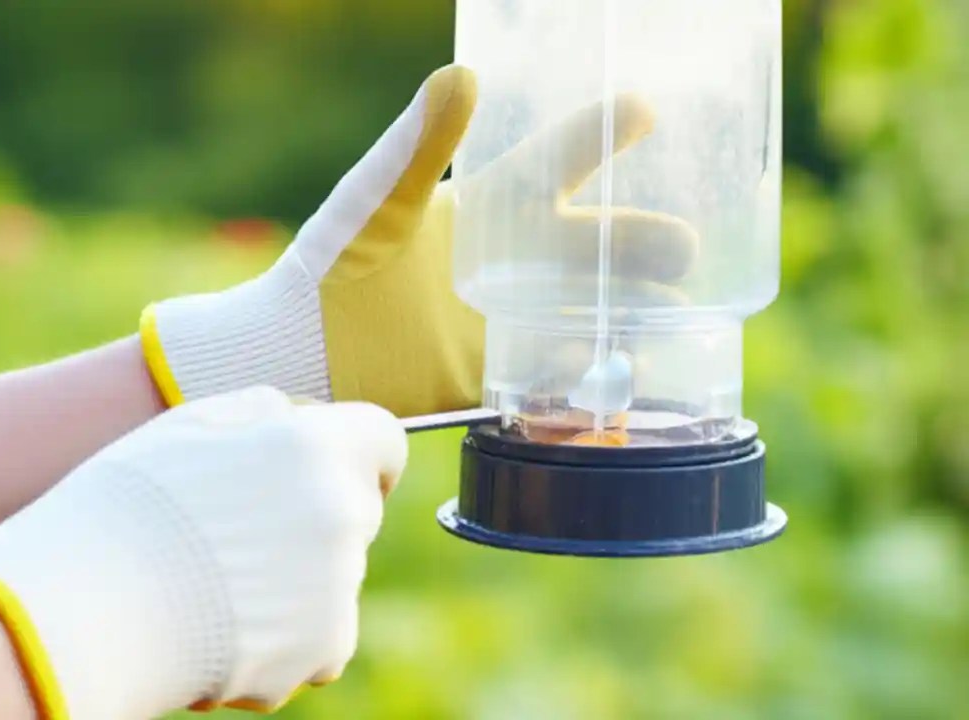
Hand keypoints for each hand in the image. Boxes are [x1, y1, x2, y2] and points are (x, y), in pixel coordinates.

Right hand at [0, 387, 406, 718]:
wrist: (90, 608)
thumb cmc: (129, 507)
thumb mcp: (188, 425)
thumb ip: (261, 413)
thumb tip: (295, 419)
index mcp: (317, 446)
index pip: (383, 441)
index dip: (357, 454)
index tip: (329, 471)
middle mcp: (342, 511)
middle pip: (355, 511)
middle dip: (314, 520)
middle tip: (242, 537)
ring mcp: (339, 585)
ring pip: (334, 579)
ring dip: (295, 583)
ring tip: (213, 586)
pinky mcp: (327, 648)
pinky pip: (322, 639)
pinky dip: (286, 640)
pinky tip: (223, 628)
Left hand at [141, 66, 697, 417]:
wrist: (300, 351)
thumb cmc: (331, 263)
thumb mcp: (377, 203)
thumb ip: (415, 147)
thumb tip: (460, 75)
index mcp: (485, 211)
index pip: (554, 165)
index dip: (598, 137)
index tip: (643, 109)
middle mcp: (507, 264)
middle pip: (593, 247)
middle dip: (642, 244)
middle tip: (684, 247)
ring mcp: (505, 321)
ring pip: (587, 312)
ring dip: (632, 314)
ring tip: (674, 315)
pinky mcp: (493, 375)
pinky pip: (553, 378)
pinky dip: (588, 380)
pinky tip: (622, 381)